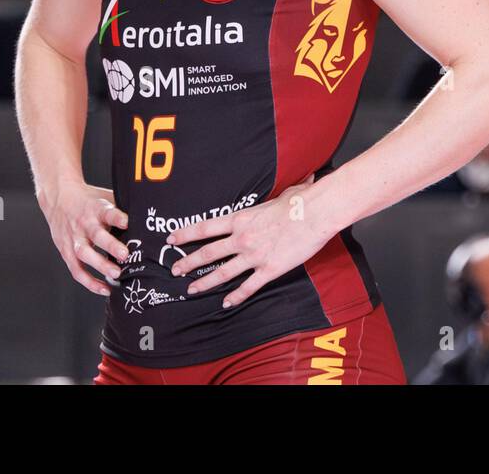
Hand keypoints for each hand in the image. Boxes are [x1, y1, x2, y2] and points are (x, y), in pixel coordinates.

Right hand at [38, 180, 128, 295]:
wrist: (58, 198)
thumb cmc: (88, 200)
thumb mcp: (104, 197)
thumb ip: (122, 207)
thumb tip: (148, 216)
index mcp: (96, 208)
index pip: (107, 212)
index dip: (117, 217)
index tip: (128, 223)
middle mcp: (84, 224)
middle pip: (96, 235)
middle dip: (110, 246)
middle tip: (125, 254)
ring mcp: (74, 238)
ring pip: (84, 254)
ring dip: (100, 265)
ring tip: (116, 274)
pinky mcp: (66, 251)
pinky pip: (76, 270)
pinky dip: (89, 282)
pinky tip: (104, 289)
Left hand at [165, 175, 332, 307]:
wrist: (316, 214)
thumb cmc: (300, 201)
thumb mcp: (281, 194)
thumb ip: (277, 197)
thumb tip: (294, 185)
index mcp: (241, 218)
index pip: (205, 227)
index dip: (186, 234)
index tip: (171, 239)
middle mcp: (243, 238)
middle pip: (208, 253)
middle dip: (188, 262)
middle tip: (174, 269)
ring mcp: (255, 255)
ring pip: (223, 273)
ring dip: (205, 282)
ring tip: (191, 289)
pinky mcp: (270, 270)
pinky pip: (248, 286)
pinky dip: (236, 296)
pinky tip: (226, 303)